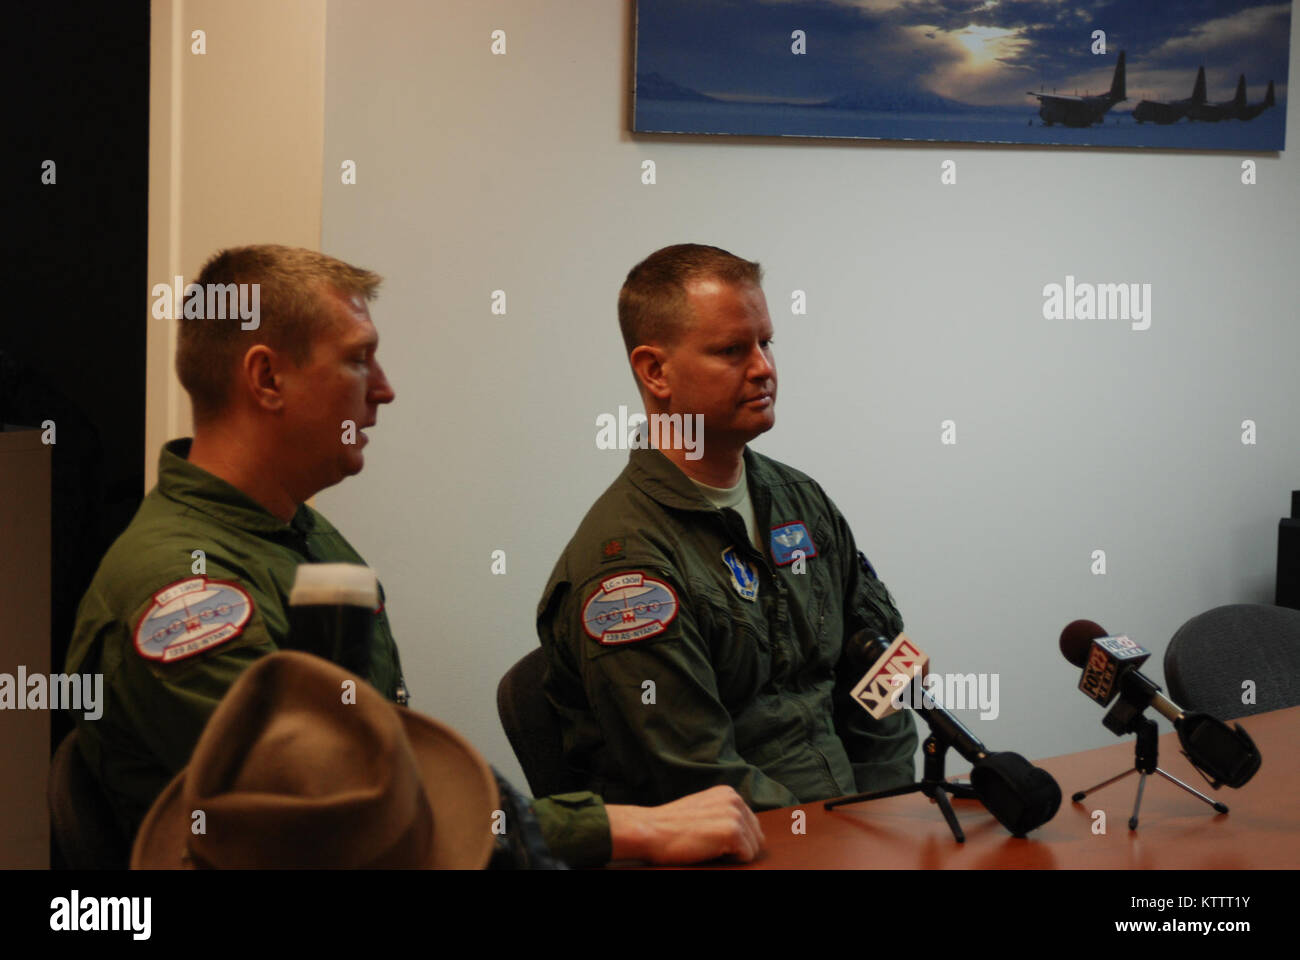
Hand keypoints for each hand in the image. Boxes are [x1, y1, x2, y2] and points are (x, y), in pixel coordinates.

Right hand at [604, 785, 764, 864]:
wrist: (650, 831)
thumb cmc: (670, 826)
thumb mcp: (702, 810)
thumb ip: (723, 814)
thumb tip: (745, 832)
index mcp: (728, 793)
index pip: (751, 824)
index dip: (737, 840)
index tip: (714, 841)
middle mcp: (735, 799)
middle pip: (756, 836)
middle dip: (739, 847)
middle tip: (709, 847)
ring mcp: (735, 815)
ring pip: (753, 848)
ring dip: (733, 854)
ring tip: (708, 848)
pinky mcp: (733, 832)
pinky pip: (747, 856)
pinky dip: (731, 861)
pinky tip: (709, 851)